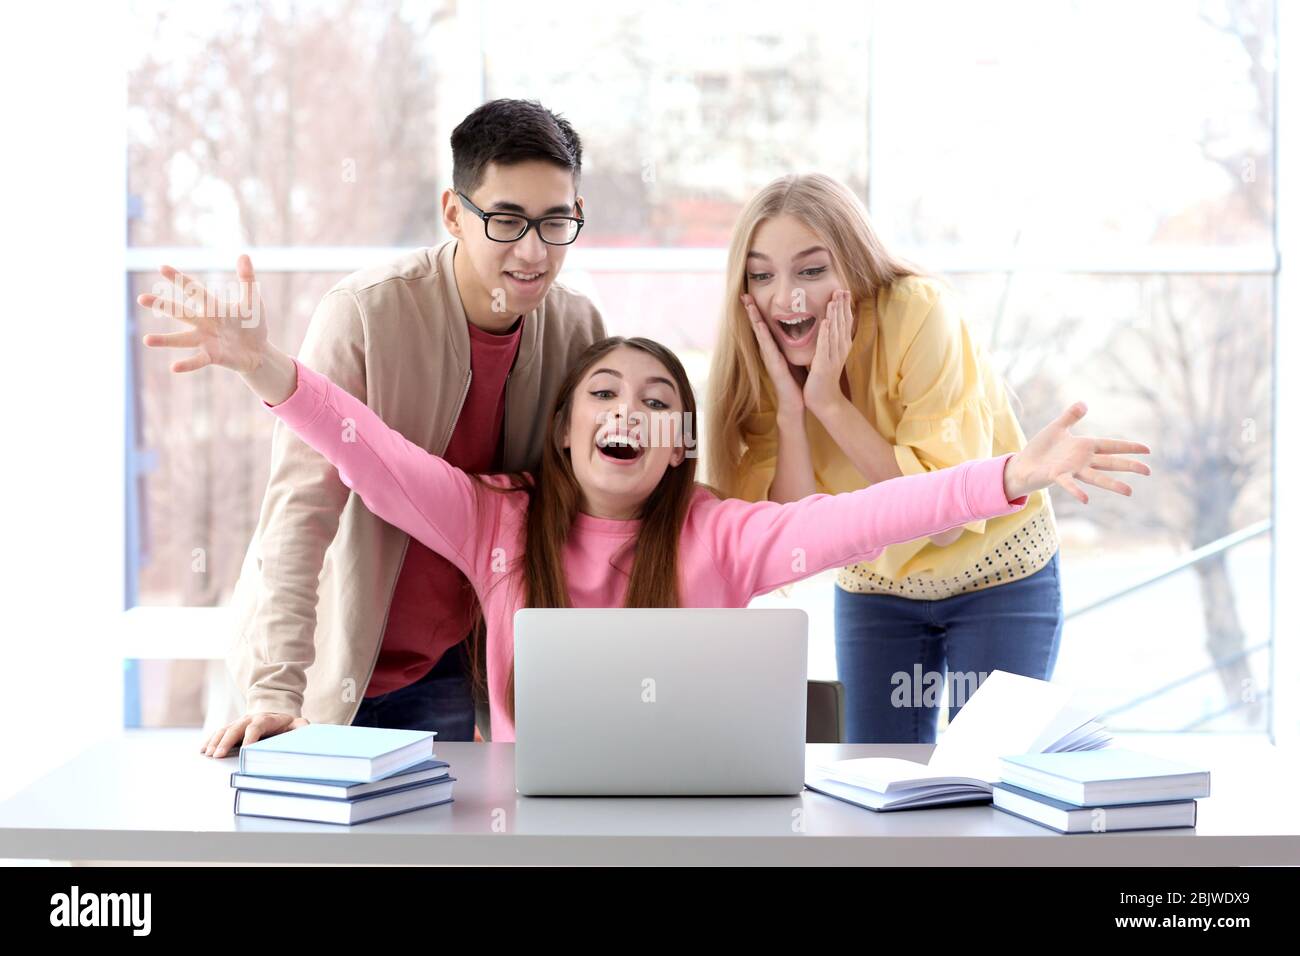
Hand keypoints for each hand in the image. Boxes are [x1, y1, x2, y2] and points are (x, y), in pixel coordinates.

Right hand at [138, 255, 269, 374]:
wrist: (259, 351)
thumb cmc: (252, 324)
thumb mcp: (252, 300)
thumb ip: (247, 279)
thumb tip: (244, 254)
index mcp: (212, 307)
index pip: (193, 290)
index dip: (179, 279)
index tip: (162, 267)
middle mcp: (204, 323)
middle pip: (180, 312)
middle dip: (161, 305)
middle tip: (140, 298)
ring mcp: (206, 341)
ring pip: (182, 339)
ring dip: (164, 340)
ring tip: (146, 340)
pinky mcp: (212, 356)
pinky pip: (198, 360)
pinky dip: (187, 364)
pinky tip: (173, 367)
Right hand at [201, 712, 309, 758]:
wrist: (276, 710)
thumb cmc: (287, 724)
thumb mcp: (297, 724)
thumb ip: (301, 728)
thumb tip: (305, 731)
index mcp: (266, 719)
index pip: (257, 726)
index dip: (250, 737)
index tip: (244, 750)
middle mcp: (250, 719)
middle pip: (236, 728)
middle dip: (226, 742)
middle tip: (218, 756)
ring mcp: (239, 722)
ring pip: (225, 729)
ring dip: (216, 741)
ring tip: (209, 754)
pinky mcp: (232, 727)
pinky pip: (219, 732)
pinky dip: (210, 740)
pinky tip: (203, 750)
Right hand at [742, 293, 803, 417]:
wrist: (795, 402)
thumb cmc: (795, 381)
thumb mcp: (793, 358)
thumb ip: (792, 345)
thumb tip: (798, 330)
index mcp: (774, 348)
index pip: (764, 326)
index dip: (758, 311)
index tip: (752, 296)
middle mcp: (768, 351)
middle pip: (758, 326)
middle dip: (751, 310)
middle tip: (743, 294)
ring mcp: (769, 358)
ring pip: (760, 333)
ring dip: (753, 318)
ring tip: (747, 304)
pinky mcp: (774, 365)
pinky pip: (768, 347)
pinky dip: (763, 334)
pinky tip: (759, 325)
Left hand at [803, 289, 853, 416]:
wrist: (825, 401)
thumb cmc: (824, 379)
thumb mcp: (829, 357)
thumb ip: (830, 342)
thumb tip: (831, 327)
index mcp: (841, 347)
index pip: (845, 323)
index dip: (845, 307)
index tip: (844, 291)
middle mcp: (839, 350)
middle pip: (842, 324)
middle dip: (842, 306)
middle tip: (842, 289)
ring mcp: (832, 357)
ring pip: (835, 332)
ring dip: (835, 315)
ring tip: (834, 300)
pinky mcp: (823, 364)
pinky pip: (825, 346)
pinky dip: (826, 333)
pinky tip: (826, 322)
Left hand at [1004, 402, 1150, 502]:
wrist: (1023, 463)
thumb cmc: (1041, 447)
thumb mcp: (1057, 427)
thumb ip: (1071, 416)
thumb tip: (1084, 403)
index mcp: (1084, 446)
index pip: (1111, 445)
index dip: (1129, 447)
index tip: (1148, 450)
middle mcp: (1082, 460)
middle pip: (1110, 462)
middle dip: (1129, 466)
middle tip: (1149, 471)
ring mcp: (1071, 469)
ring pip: (1096, 477)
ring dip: (1112, 484)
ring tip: (1129, 491)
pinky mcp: (1057, 476)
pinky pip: (1069, 484)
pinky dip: (1076, 491)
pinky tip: (1086, 499)